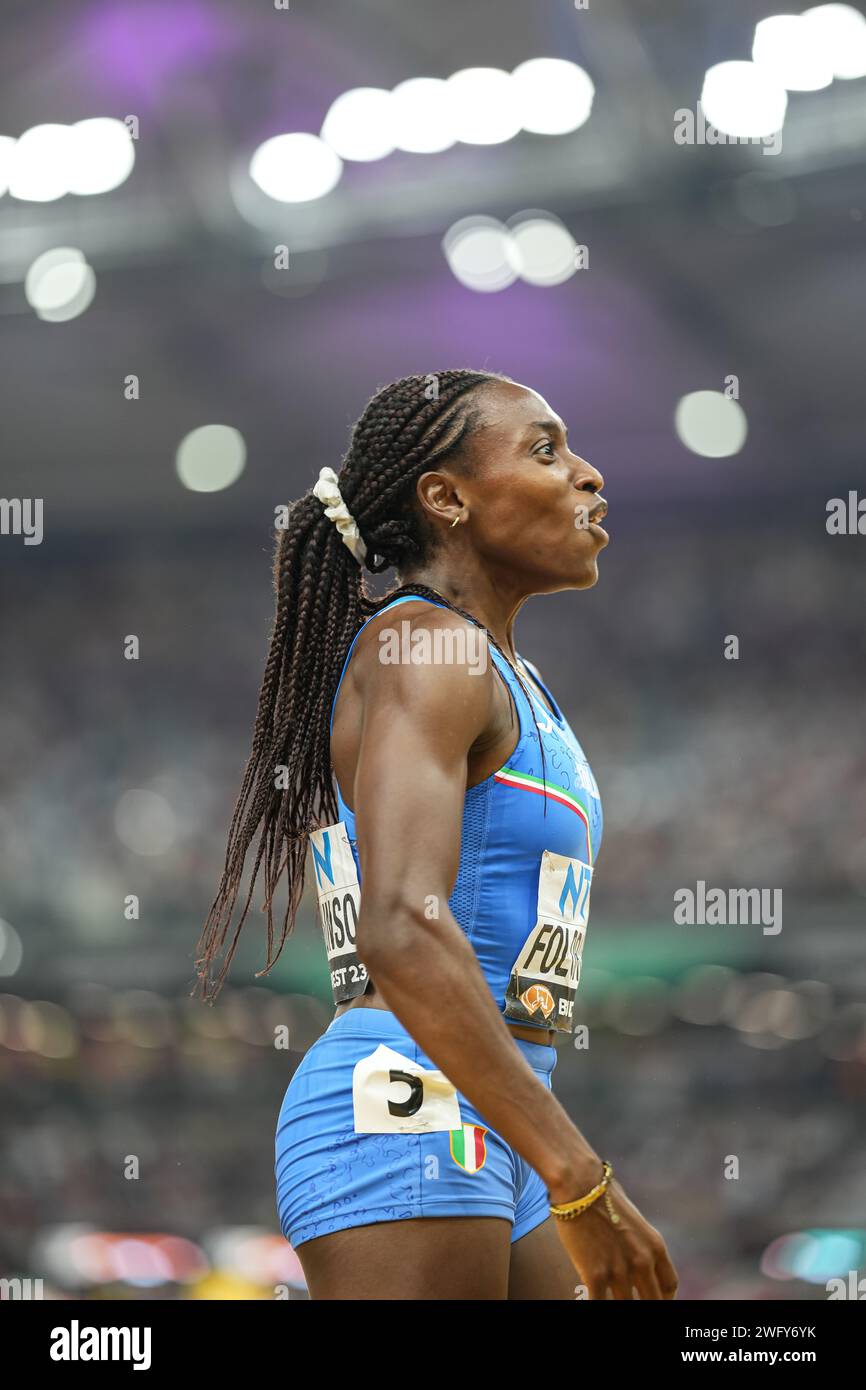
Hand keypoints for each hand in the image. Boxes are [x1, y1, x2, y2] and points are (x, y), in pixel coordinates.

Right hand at [552, 1177, 678, 1299]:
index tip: (652, 1299)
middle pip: (652, 1302)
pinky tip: (587, 1298)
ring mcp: (619, 1271)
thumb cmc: (601, 1192)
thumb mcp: (632, 1216)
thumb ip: (637, 1239)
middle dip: (643, 1305)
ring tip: (610, 1296)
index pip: (669, 1285)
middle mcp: (642, 1262)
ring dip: (618, 1303)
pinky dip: (596, 1303)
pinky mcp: (595, 1275)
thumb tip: (631, 1250)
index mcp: (655, 1246)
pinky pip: (599, 1303)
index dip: (662, 1298)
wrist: (579, 1183)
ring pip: (625, 1306)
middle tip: (631, 1302)